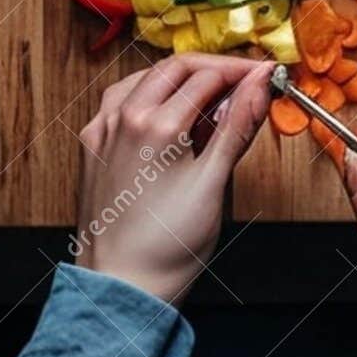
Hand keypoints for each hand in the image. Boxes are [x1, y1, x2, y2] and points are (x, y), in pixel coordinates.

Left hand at [72, 54, 271, 307]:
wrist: (120, 288)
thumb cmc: (166, 248)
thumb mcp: (213, 184)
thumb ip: (237, 126)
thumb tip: (260, 86)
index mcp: (156, 126)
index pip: (208, 77)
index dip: (242, 72)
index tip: (265, 75)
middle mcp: (123, 119)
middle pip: (175, 68)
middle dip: (214, 70)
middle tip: (244, 83)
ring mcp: (102, 129)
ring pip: (145, 78)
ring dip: (179, 78)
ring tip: (210, 98)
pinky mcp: (91, 144)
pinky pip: (119, 100)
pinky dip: (147, 94)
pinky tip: (165, 109)